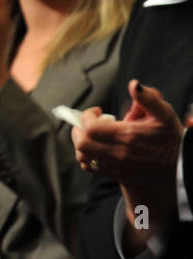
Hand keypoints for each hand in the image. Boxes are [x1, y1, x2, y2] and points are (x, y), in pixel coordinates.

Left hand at [71, 80, 182, 232]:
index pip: (91, 127)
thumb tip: (134, 85)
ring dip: (81, 142)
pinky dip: (85, 157)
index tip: (98, 111)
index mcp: (128, 135)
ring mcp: (115, 165)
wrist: (179, 166)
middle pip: (82, 142)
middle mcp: (118, 152)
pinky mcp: (114, 173)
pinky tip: (94, 148)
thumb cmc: (170, 138)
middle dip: (79, 128)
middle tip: (89, 122)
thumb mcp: (164, 114)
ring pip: (82, 156)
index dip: (88, 115)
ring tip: (91, 134)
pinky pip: (89, 167)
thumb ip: (148, 99)